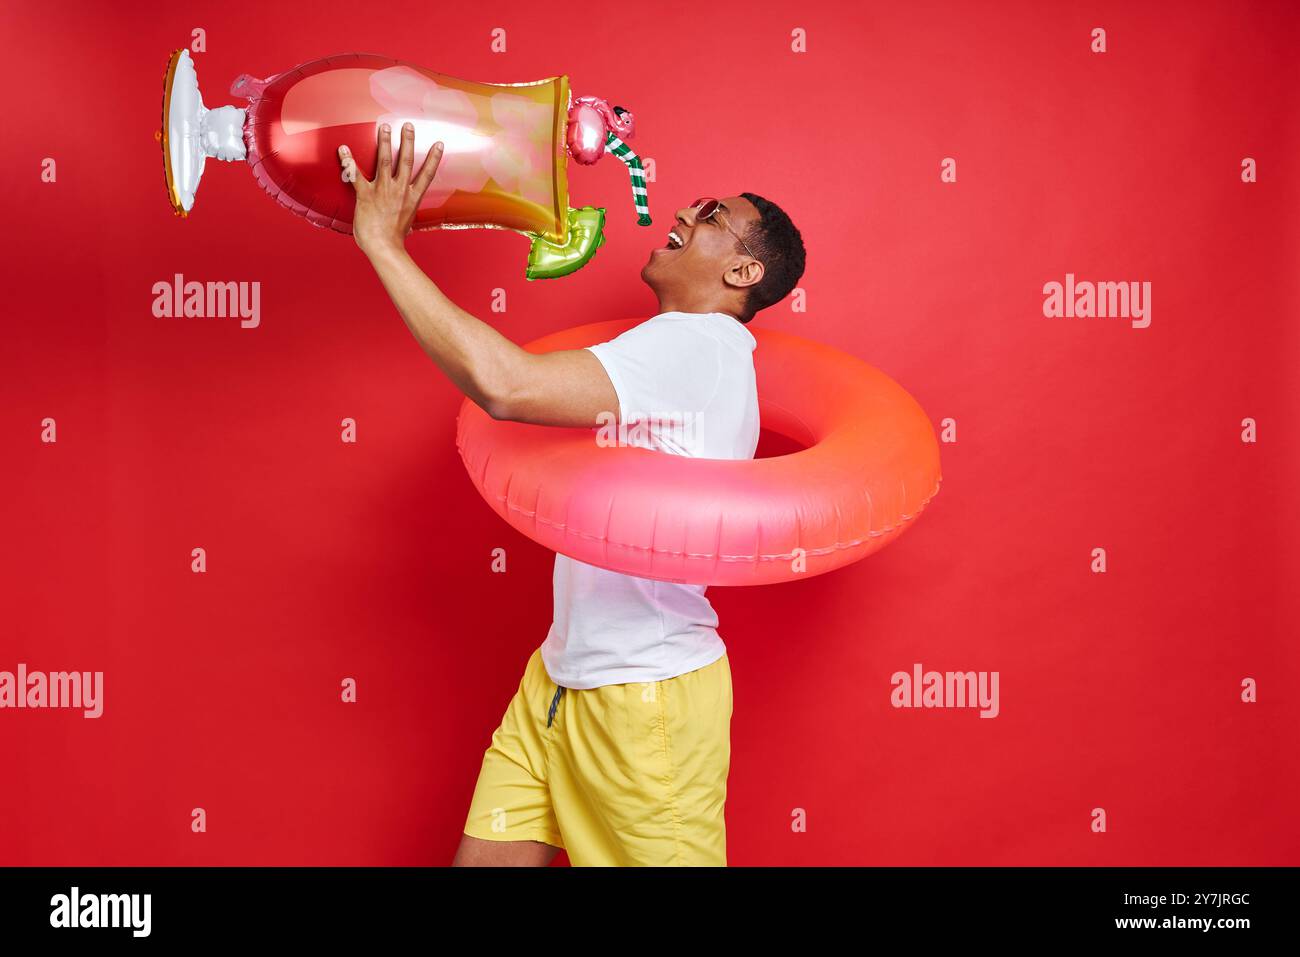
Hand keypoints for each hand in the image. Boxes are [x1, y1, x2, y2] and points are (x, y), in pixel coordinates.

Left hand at [339, 122, 443, 255]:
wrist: (385, 249)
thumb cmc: (394, 240)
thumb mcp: (406, 224)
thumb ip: (405, 214)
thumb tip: (406, 221)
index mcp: (412, 198)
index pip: (427, 175)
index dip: (434, 158)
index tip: (439, 144)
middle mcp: (400, 191)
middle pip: (406, 161)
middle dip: (407, 141)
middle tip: (408, 125)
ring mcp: (383, 191)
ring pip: (385, 161)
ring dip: (385, 142)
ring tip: (385, 127)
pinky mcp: (366, 195)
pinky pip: (355, 175)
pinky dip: (348, 161)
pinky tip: (342, 148)